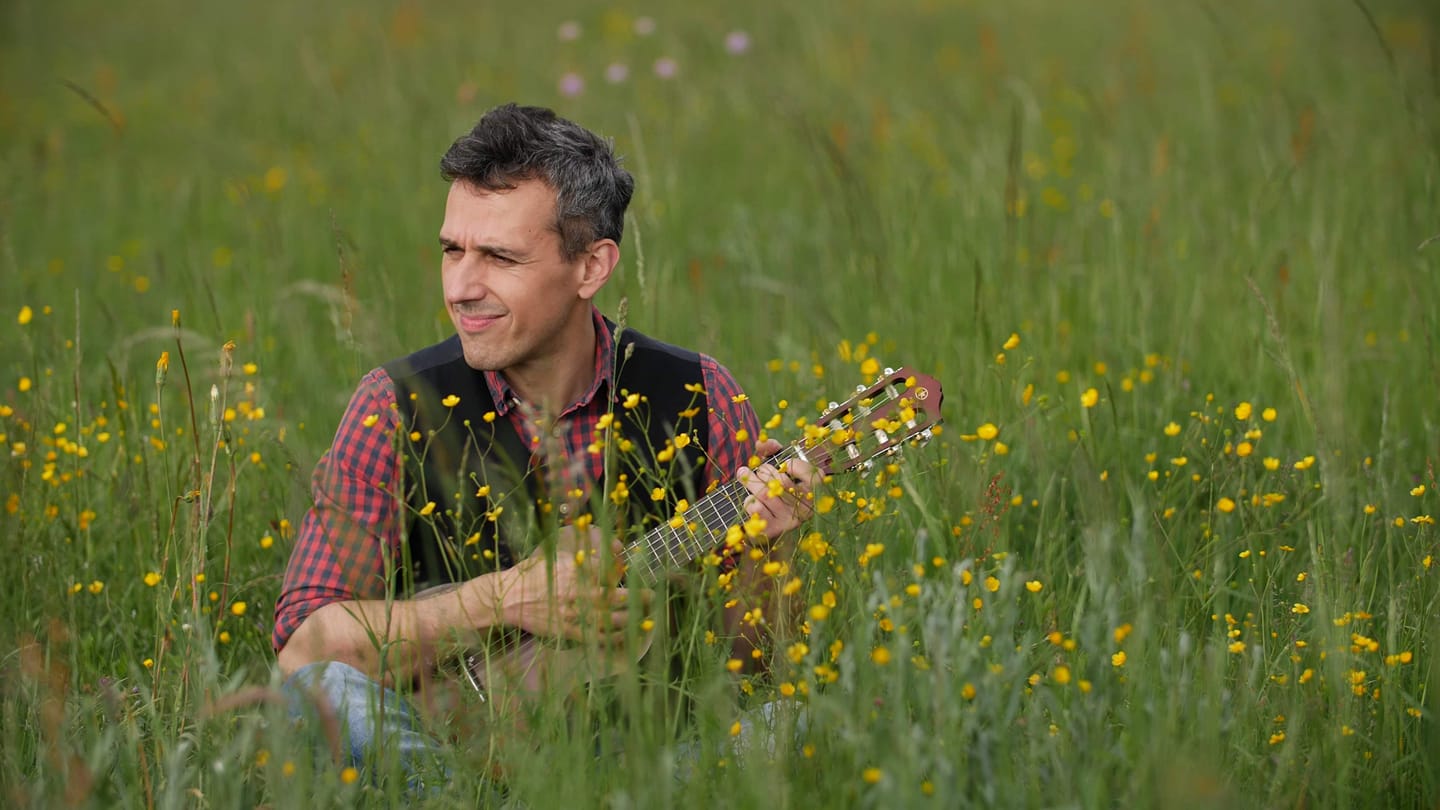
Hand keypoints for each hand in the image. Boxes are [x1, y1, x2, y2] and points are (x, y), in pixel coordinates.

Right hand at [503, 526, 646, 643]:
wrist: (510, 596)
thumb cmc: (535, 573)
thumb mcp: (559, 557)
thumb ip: (585, 556)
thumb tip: (611, 548)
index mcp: (578, 572)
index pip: (610, 572)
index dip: (629, 576)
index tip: (642, 578)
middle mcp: (578, 593)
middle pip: (615, 597)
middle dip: (637, 599)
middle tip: (652, 599)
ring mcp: (573, 613)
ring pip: (608, 620)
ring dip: (630, 621)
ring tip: (647, 621)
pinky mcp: (567, 630)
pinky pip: (594, 637)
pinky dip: (611, 639)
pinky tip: (625, 638)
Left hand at [737, 438, 817, 541]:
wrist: (774, 527)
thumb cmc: (780, 491)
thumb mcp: (782, 468)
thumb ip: (773, 451)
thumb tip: (760, 443)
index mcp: (815, 491)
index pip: (807, 472)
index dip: (793, 465)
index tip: (785, 465)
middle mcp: (806, 507)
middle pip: (781, 482)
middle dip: (764, 470)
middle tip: (759, 470)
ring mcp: (790, 520)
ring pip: (764, 494)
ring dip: (750, 481)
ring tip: (743, 473)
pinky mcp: (774, 529)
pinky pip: (756, 508)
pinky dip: (749, 500)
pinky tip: (751, 499)